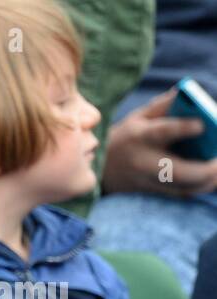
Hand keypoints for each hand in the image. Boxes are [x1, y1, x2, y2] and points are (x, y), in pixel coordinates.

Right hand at [101, 88, 216, 196]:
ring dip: (208, 180)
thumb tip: (191, 95)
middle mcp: (143, 162)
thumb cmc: (126, 138)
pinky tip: (211, 177)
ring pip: (184, 188)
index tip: (202, 125)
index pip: (161, 133)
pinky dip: (201, 187)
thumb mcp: (138, 117)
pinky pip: (183, 195)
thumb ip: (165, 105)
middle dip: (206, 169)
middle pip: (178, 171)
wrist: (100, 170)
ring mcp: (147, 182)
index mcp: (139, 137)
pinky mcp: (153, 194)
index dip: (183, 129)